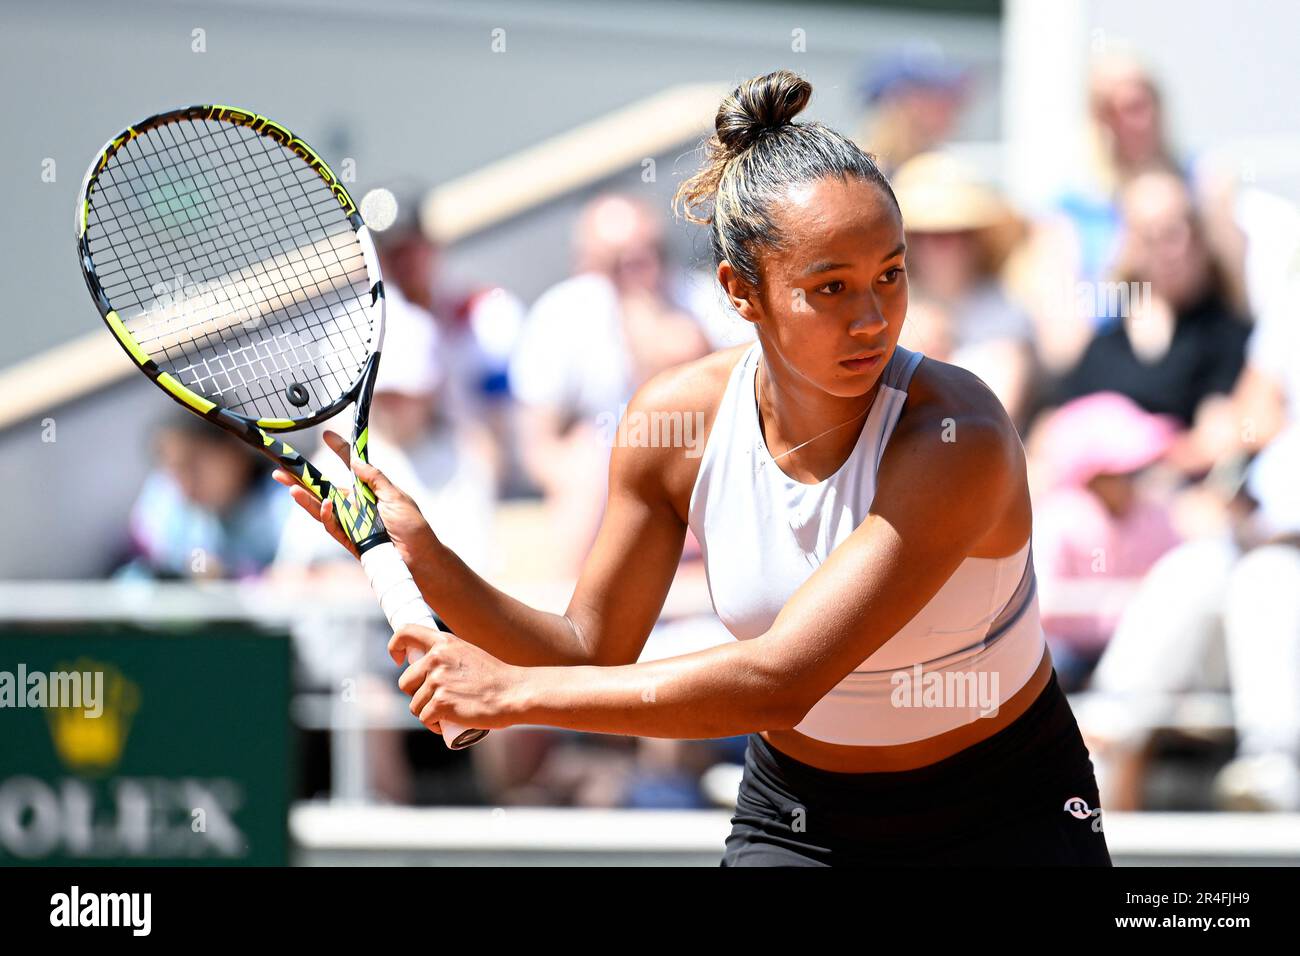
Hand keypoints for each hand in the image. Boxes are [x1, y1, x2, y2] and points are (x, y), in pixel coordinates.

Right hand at [272, 430, 436, 564]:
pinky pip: (333, 526)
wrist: (419, 557)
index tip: (327, 435)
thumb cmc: (412, 526)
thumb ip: (375, 479)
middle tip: (281, 469)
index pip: (350, 466)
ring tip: (290, 486)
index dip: (339, 450)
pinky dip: (327, 516)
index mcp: (369, 490)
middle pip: (324, 488)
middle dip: (302, 479)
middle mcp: (356, 504)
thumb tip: (357, 460)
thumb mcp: (396, 496)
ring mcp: (351, 522)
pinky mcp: (350, 540)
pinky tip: (323, 505)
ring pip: (322, 508)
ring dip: (306, 498)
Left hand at [389, 625, 524, 733]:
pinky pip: (424, 719)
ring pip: (414, 705)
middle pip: (405, 682)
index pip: (405, 633)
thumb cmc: (494, 678)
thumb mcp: (468, 654)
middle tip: (439, 700)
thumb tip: (426, 668)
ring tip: (449, 712)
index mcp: (444, 642)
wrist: (514, 693)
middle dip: (417, 695)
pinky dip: (434, 725)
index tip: (398, 659)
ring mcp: (437, 680)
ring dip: (427, 713)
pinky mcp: (441, 702)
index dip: (395, 646)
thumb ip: (447, 657)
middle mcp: (437, 658)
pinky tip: (447, 723)